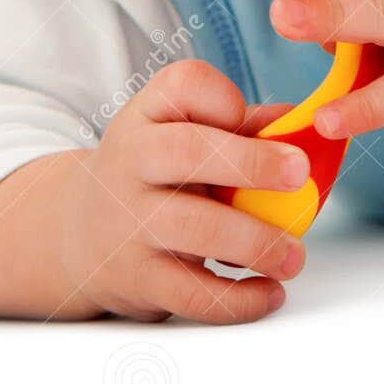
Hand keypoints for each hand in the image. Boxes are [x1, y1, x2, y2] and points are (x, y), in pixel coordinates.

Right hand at [57, 60, 311, 322]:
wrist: (80, 230)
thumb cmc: (154, 172)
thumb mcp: (181, 132)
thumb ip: (242, 127)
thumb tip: (303, 124)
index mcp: (149, 114)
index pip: (183, 84)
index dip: (220, 96)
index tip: (245, 114)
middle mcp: (133, 160)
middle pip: (188, 151)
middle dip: (250, 162)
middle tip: (300, 174)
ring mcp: (131, 221)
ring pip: (194, 228)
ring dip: (255, 242)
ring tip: (294, 255)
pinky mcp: (138, 278)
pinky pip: (192, 294)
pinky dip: (238, 300)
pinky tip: (269, 292)